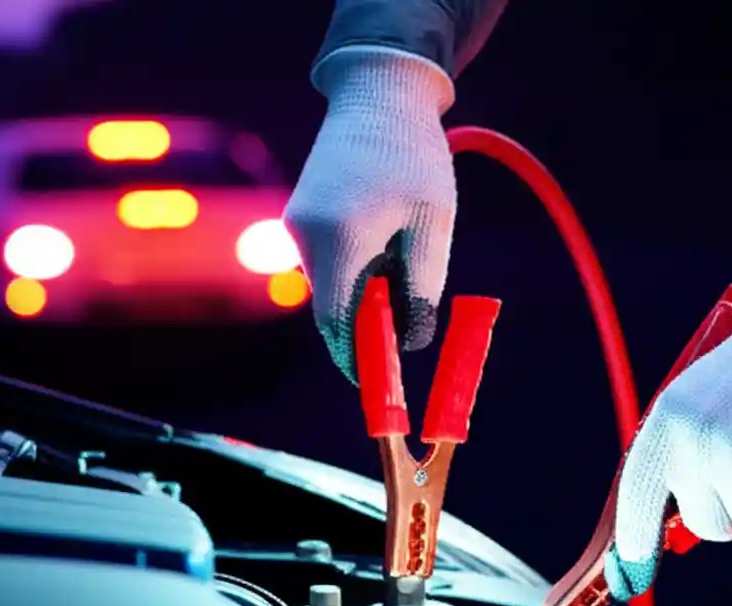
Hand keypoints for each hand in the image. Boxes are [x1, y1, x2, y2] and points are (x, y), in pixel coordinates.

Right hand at [284, 46, 457, 382]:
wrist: (378, 93)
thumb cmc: (413, 155)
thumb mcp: (434, 224)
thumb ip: (422, 287)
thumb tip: (411, 341)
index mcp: (340, 240)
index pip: (337, 325)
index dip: (357, 362)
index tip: (379, 386)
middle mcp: (306, 238)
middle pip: (332, 311)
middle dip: (369, 327)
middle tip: (411, 321)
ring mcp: (297, 226)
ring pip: (332, 287)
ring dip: (367, 293)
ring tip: (408, 250)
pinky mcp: (301, 217)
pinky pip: (328, 263)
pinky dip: (357, 269)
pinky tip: (387, 236)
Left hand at [605, 276, 731, 599]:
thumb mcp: (696, 402)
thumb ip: (682, 450)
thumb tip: (673, 511)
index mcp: (664, 423)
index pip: (636, 495)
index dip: (635, 539)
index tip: (631, 571)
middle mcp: (690, 446)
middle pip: (703, 523)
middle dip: (726, 515)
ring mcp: (731, 461)